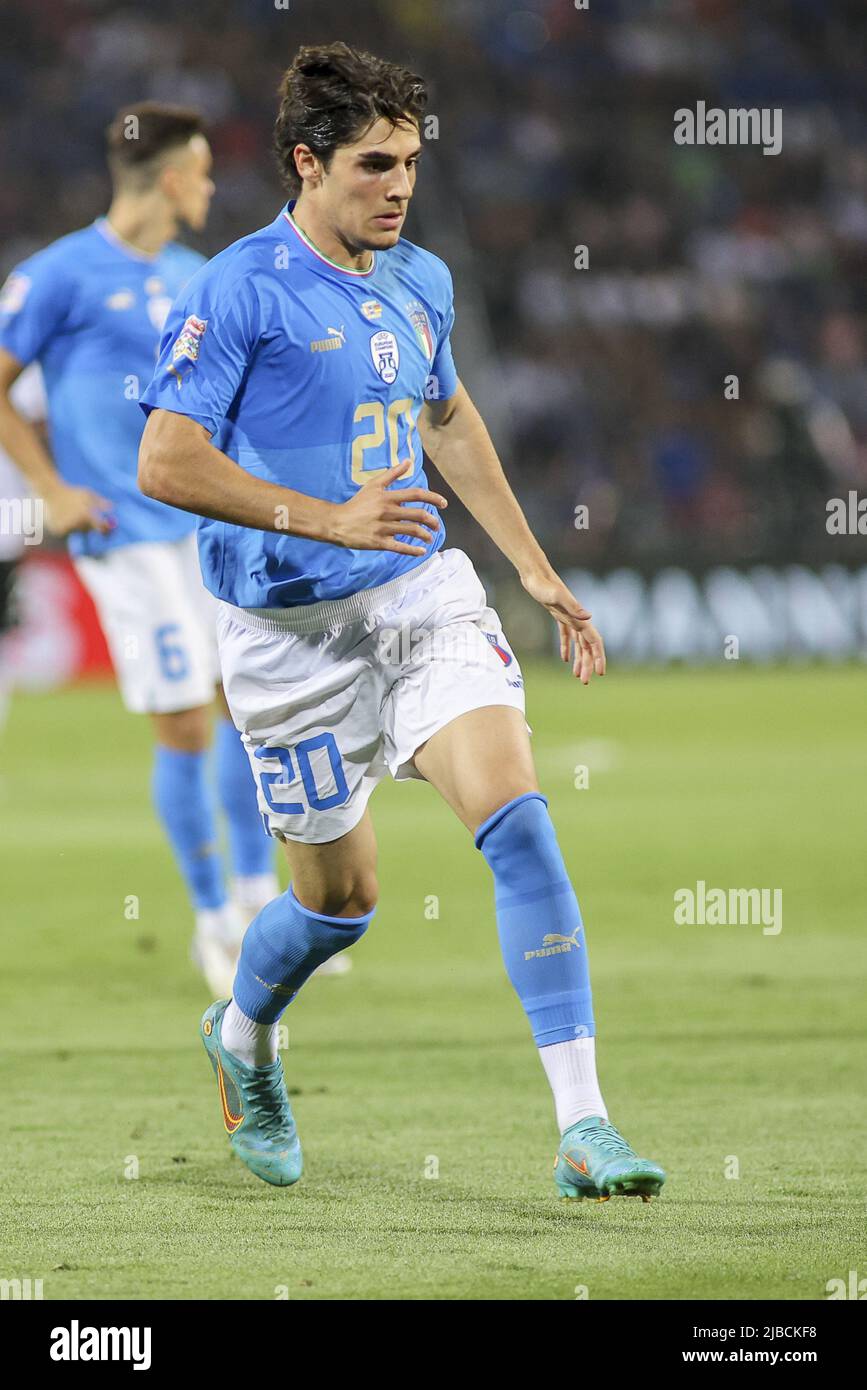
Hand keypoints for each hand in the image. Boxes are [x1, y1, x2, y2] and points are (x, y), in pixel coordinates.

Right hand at [44, 482, 114, 536]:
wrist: (50, 492)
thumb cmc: (71, 492)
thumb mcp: (87, 494)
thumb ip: (100, 502)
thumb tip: (112, 508)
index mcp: (86, 515)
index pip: (100, 528)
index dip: (106, 531)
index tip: (107, 532)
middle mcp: (77, 523)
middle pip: (88, 530)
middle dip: (89, 525)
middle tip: (87, 519)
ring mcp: (67, 528)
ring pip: (76, 531)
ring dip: (77, 525)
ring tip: (71, 512)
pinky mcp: (59, 530)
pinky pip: (67, 532)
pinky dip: (67, 526)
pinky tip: (62, 516)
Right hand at [329, 461, 446, 555]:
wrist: (337, 522)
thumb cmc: (357, 503)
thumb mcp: (373, 485)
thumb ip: (392, 474)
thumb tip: (408, 461)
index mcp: (388, 497)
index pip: (416, 494)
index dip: (433, 498)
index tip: (443, 503)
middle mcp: (388, 511)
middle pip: (418, 514)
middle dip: (432, 520)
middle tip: (437, 525)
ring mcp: (383, 528)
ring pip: (412, 531)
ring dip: (425, 535)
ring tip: (430, 538)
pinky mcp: (379, 542)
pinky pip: (400, 547)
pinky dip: (413, 550)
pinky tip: (421, 551)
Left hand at [521, 568, 605, 684]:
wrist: (534, 574)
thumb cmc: (544, 585)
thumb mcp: (557, 596)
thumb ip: (574, 607)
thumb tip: (589, 618)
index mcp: (579, 618)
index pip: (594, 642)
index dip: (598, 657)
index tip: (599, 673)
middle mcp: (577, 619)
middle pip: (587, 646)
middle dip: (587, 664)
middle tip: (584, 681)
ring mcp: (569, 617)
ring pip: (578, 643)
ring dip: (579, 659)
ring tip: (577, 676)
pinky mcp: (559, 615)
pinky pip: (566, 636)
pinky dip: (567, 648)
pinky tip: (565, 660)